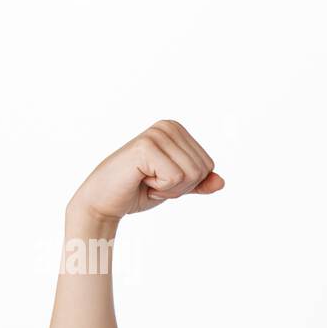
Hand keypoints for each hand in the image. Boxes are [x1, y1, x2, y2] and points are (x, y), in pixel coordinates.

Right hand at [67, 119, 224, 222]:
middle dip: (181, 186)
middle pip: (203, 169)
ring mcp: (156, 134)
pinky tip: (141, 180)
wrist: (105, 201)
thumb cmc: (138, 190)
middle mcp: (168, 126)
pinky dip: (161, 189)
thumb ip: (199, 183)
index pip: (208, 166)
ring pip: (192, 174)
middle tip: (153, 182)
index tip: (162, 179)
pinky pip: (176, 177)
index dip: (189, 183)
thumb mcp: (177, 187)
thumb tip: (221, 182)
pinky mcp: (146, 146)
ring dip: (171, 188)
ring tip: (147, 180)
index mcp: (177, 130)